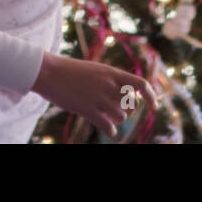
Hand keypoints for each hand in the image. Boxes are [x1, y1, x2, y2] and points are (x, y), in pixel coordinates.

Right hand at [31, 52, 158, 138]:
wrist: (48, 72)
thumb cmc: (69, 70)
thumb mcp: (94, 69)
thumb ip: (109, 79)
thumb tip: (123, 90)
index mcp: (111, 72)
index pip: (141, 84)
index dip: (151, 96)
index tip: (154, 106)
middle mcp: (108, 85)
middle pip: (132, 103)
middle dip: (129, 109)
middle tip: (119, 109)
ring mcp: (99, 98)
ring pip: (122, 116)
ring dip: (118, 119)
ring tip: (108, 117)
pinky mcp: (88, 110)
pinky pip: (109, 126)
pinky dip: (112, 131)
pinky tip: (111, 131)